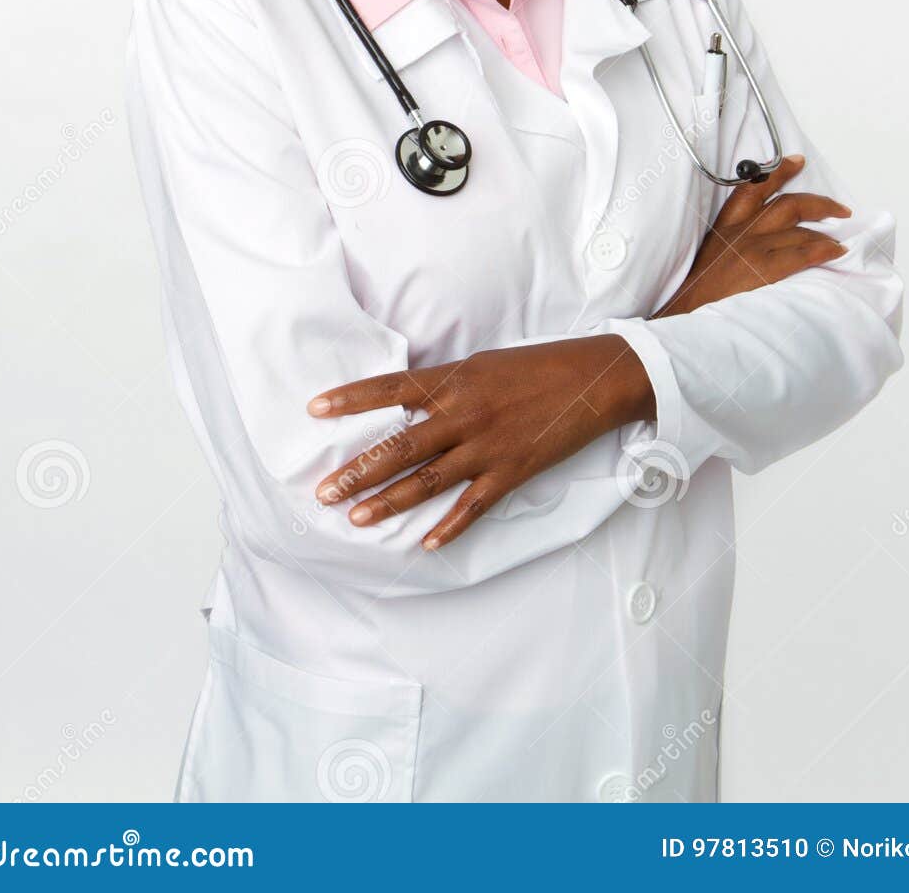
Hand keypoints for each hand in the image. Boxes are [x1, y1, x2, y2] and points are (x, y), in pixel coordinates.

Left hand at [306, 334, 653, 549]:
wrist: (593, 381)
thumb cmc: (537, 366)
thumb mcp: (482, 364)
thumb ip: (445, 385)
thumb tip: (405, 399)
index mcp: (455, 379)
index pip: (392, 388)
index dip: (352, 399)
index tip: (314, 409)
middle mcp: (465, 413)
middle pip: (401, 445)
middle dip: (359, 470)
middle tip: (324, 491)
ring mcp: (488, 446)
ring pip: (428, 480)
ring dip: (390, 502)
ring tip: (357, 519)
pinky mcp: (513, 472)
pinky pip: (474, 506)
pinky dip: (450, 527)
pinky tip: (427, 544)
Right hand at [652, 153, 851, 318]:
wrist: (684, 314)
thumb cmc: (696, 292)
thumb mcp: (708, 254)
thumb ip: (732, 241)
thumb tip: (760, 239)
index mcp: (725, 226)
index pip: (753, 188)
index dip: (778, 171)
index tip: (797, 162)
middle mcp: (741, 232)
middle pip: (787, 204)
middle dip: (818, 202)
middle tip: (838, 208)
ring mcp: (754, 249)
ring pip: (800, 228)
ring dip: (825, 231)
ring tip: (839, 236)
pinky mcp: (764, 269)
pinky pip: (804, 252)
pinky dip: (824, 249)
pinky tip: (836, 251)